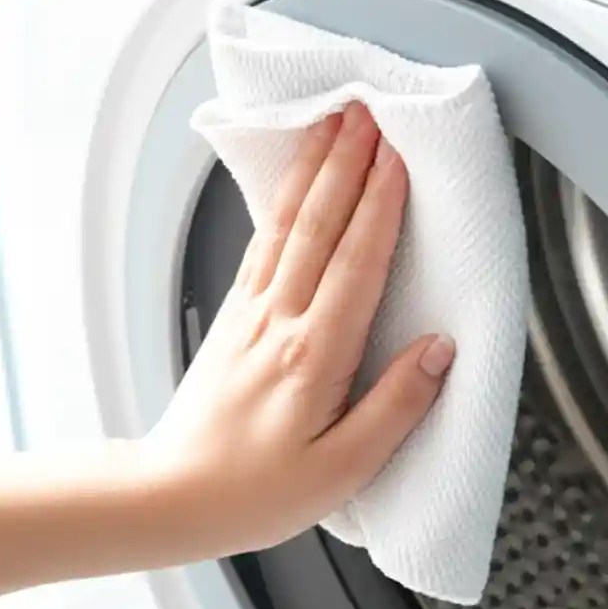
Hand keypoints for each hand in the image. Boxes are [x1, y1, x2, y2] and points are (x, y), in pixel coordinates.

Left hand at [148, 101, 453, 557]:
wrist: (168, 497)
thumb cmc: (255, 492)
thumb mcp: (342, 471)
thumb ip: (396, 407)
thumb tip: (439, 350)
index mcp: (313, 356)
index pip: (357, 264)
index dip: (381, 205)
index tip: (401, 156)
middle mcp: (278, 322)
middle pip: (319, 225)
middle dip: (347, 162)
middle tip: (370, 111)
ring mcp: (250, 313)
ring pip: (287, 224)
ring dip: (313, 168)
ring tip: (334, 123)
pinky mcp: (232, 316)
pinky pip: (263, 243)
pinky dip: (283, 201)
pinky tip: (295, 181)